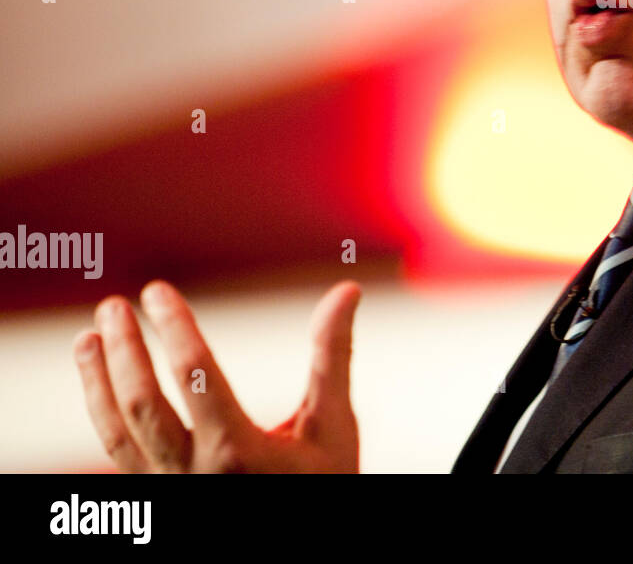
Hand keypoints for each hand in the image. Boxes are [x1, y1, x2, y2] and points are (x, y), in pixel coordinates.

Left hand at [73, 279, 361, 472]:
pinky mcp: (158, 500)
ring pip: (116, 434)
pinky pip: (118, 455)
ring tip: (88, 337)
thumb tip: (347, 290)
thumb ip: (332, 356)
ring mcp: (169, 493)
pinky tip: (102, 385)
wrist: (305, 548)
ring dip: (97, 382)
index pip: (194, 374)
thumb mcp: (334, 426)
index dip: (174, 327)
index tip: (156, 290)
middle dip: (123, 350)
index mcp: (239, 452)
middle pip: (141, 404)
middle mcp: (194, 475)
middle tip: (113, 304)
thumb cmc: (326, 485)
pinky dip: (103, 414)